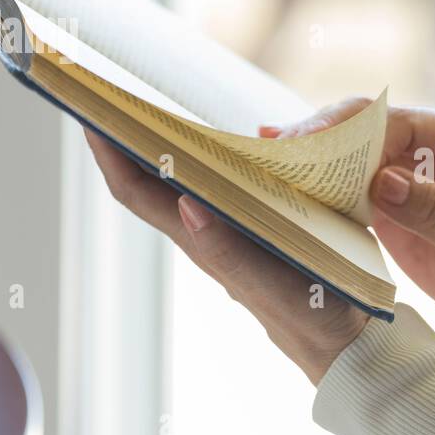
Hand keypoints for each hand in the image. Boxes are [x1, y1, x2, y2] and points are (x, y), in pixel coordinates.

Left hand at [83, 129, 367, 384]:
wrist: (342, 343)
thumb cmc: (310, 318)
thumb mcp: (273, 289)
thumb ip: (228, 252)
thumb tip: (186, 202)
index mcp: (202, 243)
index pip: (138, 193)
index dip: (109, 153)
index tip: (92, 110)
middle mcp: (205, 234)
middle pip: (149, 183)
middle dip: (125, 137)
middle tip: (112, 91)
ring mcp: (225, 233)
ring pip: (178, 184)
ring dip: (158, 146)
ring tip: (149, 105)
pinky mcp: (251, 230)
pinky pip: (214, 187)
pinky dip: (201, 159)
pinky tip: (210, 141)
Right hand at [263, 100, 434, 332]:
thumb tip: (384, 183)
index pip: (396, 121)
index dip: (349, 130)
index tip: (308, 145)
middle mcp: (433, 139)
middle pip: (364, 125)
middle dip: (317, 137)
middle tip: (269, 151)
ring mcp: (407, 163)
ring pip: (348, 148)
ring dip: (308, 156)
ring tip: (259, 159)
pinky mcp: (387, 190)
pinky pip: (345, 179)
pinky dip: (314, 181)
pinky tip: (276, 178)